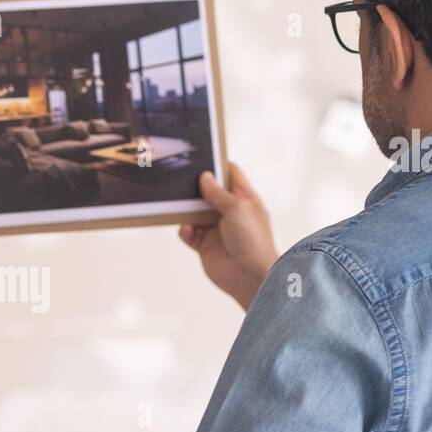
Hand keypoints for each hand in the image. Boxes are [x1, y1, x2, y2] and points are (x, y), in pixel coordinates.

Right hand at [178, 162, 278, 310]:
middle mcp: (230, 212)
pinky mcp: (205, 246)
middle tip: (181, 180)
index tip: (202, 155)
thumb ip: (218, 192)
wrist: (249, 276)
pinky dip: (185, 230)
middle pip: (208, 192)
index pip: (230, 175)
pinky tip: (187, 230)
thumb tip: (204, 177)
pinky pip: (189, 233)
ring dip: (186, 210)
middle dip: (195, 187)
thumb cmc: (253, 241)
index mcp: (244, 199)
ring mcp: (217, 229)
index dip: (217, 165)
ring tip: (179, 207)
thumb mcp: (237, 207)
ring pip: (194, 212)